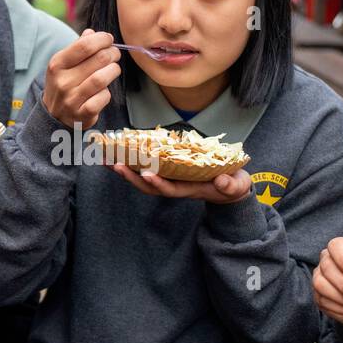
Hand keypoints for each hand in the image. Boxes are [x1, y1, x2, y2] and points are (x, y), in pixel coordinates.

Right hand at [42, 29, 120, 130]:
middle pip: (99, 59)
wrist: (53, 115)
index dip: (102, 39)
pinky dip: (107, 92)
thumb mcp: (63, 64)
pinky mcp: (82, 114)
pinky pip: (103, 97)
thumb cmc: (64, 83)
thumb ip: (77, 47)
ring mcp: (72, 99)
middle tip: (114, 54)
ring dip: (114, 70)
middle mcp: (62, 81)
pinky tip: (104, 90)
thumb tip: (91, 32)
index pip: (84, 45)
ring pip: (102, 78)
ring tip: (114, 69)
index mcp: (57, 64)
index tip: (108, 39)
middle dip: (112, 53)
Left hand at [109, 163, 251, 203]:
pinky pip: (146, 167)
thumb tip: (223, 183)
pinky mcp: (168, 171)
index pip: (170, 189)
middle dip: (132, 177)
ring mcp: (171, 180)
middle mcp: (176, 186)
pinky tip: (119, 152)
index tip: (146, 174)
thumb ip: (231, 185)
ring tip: (107, 159)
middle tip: (115, 165)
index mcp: (190, 190)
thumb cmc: (232, 186)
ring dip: (126, 169)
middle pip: (149, 186)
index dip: (158, 183)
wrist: (230, 188)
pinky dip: (132, 161)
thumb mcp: (235, 186)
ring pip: (144, 177)